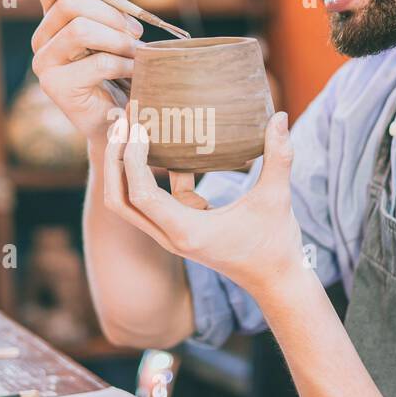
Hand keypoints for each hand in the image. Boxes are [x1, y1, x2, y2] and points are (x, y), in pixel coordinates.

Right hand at [29, 0, 144, 145]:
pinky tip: (134, 71)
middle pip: (69, 3)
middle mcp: (41, 39)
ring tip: (137, 52)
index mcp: (53, 19)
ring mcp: (44, 64)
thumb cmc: (118, 70)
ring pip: (80, 30)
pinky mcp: (55, 87)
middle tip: (136, 32)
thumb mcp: (111, 27)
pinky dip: (124, 63)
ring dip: (118, 39)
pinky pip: (96, 62)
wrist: (120, 119)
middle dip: (111, 14)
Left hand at [101, 111, 305, 297]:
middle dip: (114, 160)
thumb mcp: (277, 198)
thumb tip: (281, 116)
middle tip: (123, 122)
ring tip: (131, 128)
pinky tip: (167, 144)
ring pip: (129, 201)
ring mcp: (171, 233)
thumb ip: (280, 156)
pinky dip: (152, 172)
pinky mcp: (179, 227)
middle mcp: (170, 235)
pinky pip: (154, 198)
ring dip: (124, 167)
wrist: (275, 280)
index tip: (139, 127)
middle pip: (119, 200)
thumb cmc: (276, 245)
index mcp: (186, 231)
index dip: (132, 158)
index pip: (140, 194)